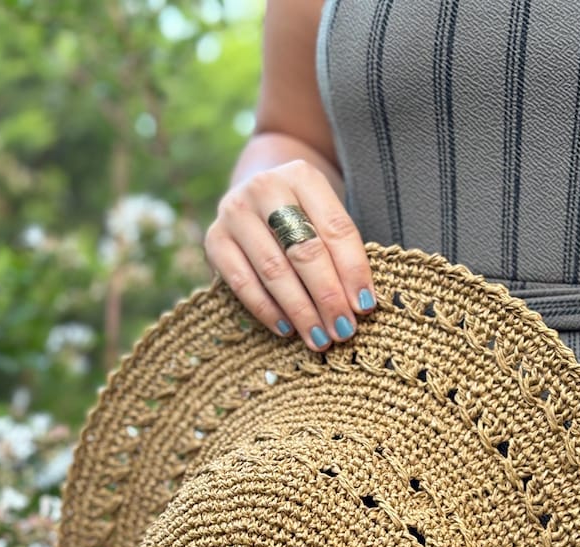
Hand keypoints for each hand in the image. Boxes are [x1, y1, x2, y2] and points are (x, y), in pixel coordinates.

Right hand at [204, 159, 376, 351]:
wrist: (256, 198)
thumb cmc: (301, 216)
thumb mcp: (323, 217)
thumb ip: (339, 252)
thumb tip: (359, 304)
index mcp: (302, 176)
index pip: (335, 229)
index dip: (353, 270)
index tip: (366, 306)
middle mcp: (265, 188)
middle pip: (304, 250)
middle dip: (327, 296)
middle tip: (343, 330)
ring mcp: (235, 212)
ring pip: (274, 270)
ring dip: (300, 310)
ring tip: (319, 338)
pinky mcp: (214, 239)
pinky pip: (242, 283)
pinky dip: (267, 310)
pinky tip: (287, 329)